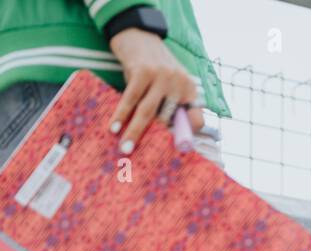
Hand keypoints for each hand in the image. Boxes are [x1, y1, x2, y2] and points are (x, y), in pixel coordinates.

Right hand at [107, 28, 204, 151]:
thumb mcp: (168, 83)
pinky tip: (114, 127)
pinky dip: (121, 115)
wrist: (137, 33)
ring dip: (134, 133)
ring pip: (147, 112)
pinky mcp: (142, 72)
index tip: (174, 151)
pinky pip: (130, 99)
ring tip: (125, 149)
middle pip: (167, 120)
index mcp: (189, 89)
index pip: (196, 120)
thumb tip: (162, 137)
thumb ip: (169, 105)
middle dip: (151, 139)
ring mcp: (161, 77)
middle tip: (138, 156)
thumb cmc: (151, 66)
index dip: (187, 136)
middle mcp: (179, 83)